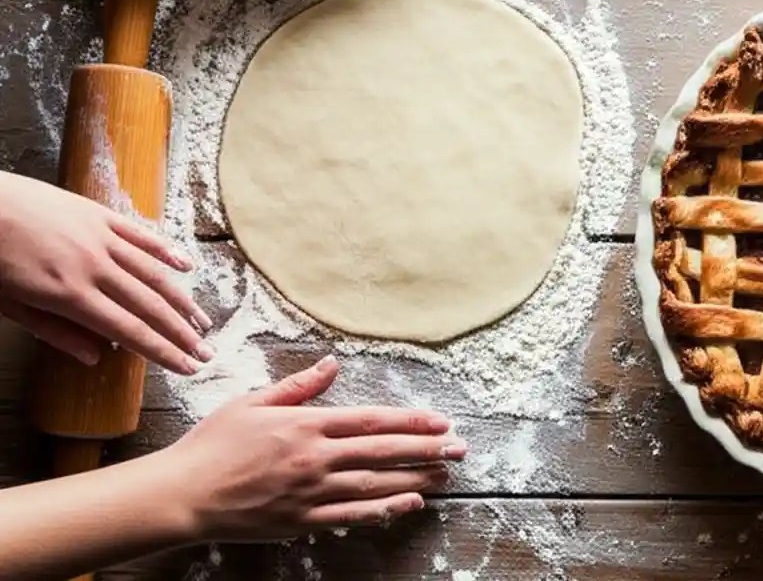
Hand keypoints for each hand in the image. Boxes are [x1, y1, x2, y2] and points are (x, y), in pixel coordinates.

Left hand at [0, 171, 209, 373]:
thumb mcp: (9, 304)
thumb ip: (54, 331)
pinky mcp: (99, 215)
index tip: (187, 367)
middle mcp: (94, 266)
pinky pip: (141, 235)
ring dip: (182, 299)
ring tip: (202, 320)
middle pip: (149, 305)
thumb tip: (94, 357)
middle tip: (206, 352)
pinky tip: (186, 265)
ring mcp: (100, 238)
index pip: (130, 331)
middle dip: (181, 333)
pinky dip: (166, 250)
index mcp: (70, 294)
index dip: (163, 352)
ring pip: (152, 273)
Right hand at [162, 356, 465, 539]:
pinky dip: (385, 509)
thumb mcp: (253, 402)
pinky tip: (410, 504)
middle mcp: (314, 458)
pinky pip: (353, 514)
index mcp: (304, 425)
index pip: (370, 421)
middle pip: (382, 452)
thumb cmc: (213, 445)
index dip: (409, 422)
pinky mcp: (303, 520)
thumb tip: (332, 363)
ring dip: (415, 479)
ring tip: (445, 475)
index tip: (440, 422)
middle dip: (426, 450)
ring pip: (375, 484)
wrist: (182, 495)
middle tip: (460, 449)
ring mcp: (311, 492)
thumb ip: (298, 386)